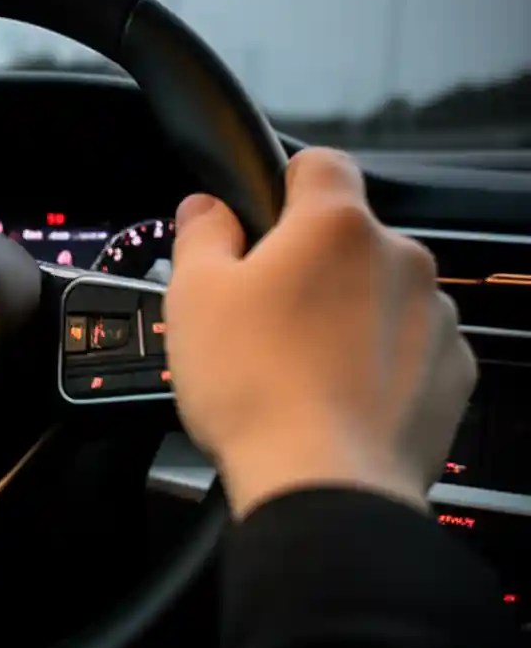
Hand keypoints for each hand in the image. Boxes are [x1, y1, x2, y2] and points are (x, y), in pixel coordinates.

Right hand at [165, 148, 475, 516]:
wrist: (322, 484)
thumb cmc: (253, 386)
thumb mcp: (193, 298)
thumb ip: (201, 235)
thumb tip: (206, 209)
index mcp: (335, 225)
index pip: (321, 163)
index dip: (285, 184)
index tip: (262, 223)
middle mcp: (400, 258)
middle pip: (349, 239)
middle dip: (311, 266)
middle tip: (264, 317)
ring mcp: (436, 316)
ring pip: (382, 294)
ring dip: (348, 314)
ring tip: (300, 368)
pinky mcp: (453, 372)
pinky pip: (410, 348)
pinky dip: (380, 362)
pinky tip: (337, 397)